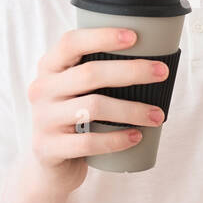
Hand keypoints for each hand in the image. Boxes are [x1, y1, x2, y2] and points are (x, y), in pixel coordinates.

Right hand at [22, 27, 168, 194]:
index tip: (135, 36)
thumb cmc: (75, 119)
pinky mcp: (48, 148)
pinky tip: (136, 136)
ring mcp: (43, 120)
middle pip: (89, 74)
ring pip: (93, 108)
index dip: (102, 36)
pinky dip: (117, 139)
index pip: (71, 42)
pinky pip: (89, 142)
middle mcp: (41, 90)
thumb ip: (98, 74)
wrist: (50, 165)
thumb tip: (153, 60)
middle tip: (162, 73)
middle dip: (131, 71)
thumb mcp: (76, 91)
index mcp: (49, 67)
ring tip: (157, 115)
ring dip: (132, 110)